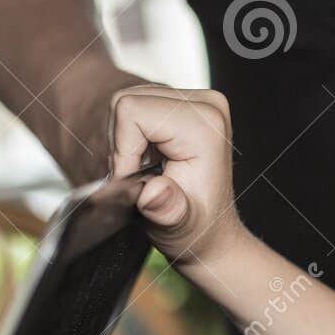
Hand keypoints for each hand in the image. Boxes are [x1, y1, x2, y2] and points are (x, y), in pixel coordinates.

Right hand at [106, 82, 243, 267]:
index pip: (132, 112)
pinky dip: (134, 136)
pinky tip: (151, 160)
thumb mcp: (179, 227)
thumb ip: (168, 210)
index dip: (122, 150)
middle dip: (123, 145)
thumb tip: (155, 194)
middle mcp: (206, 105)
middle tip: (141, 177)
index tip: (135, 182)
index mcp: (206, 127)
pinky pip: (137, 106)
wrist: (212, 234)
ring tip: (147, 171)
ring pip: (128, 103)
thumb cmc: (195, 229)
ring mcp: (197, 100)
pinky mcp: (184, 103)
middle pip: (127, 102)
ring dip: (127, 141)